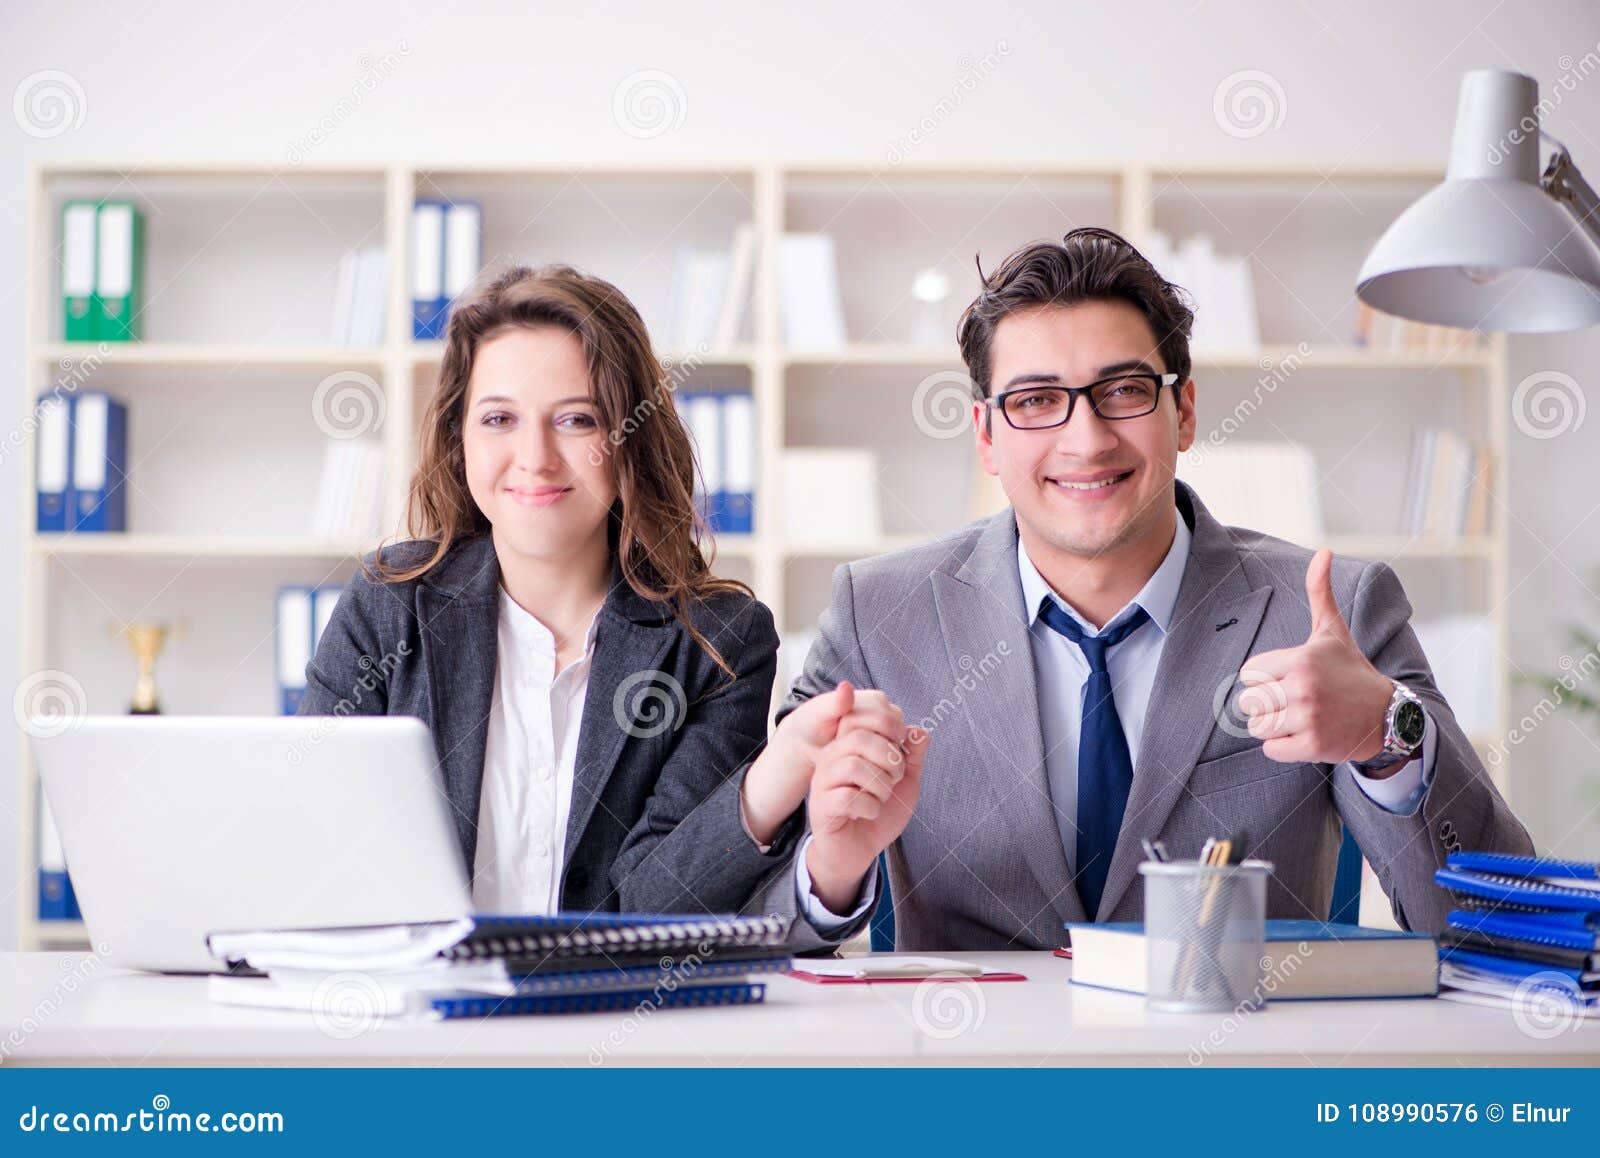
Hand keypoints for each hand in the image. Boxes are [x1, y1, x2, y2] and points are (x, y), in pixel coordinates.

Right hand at [805, 722, 928, 913]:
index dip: (889, 727)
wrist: (859, 850)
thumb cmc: (879, 811)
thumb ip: (913, 755)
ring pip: (854, 766)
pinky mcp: (822, 806)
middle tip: (895, 779)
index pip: (861, 715)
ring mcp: (823, 781)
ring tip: (882, 798)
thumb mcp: (904, 781)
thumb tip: (919, 730)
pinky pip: (848, 798)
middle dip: (890, 760)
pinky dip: (870, 807)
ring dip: (881, 786)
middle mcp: (832, 756)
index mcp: (849, 743)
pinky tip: (870, 813)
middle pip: (859, 738)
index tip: (901, 750)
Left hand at [1237, 549, 1396, 768]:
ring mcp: (1309, 719)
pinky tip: (1304, 734)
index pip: (1248, 673)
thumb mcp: (1332, 631)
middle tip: (1293, 700)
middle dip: (1266, 704)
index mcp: (1301, 659)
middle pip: (1248, 702)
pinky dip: (1282, 746)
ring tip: (1299, 716)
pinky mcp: (1313, 746)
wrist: (1386, 715)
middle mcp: (1304, 688)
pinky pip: (1271, 749)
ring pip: (1257, 727)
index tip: (1288, 677)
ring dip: (1273, 726)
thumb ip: (1319, 591)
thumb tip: (1323, 551)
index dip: (1264, 677)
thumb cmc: (1350, 671)